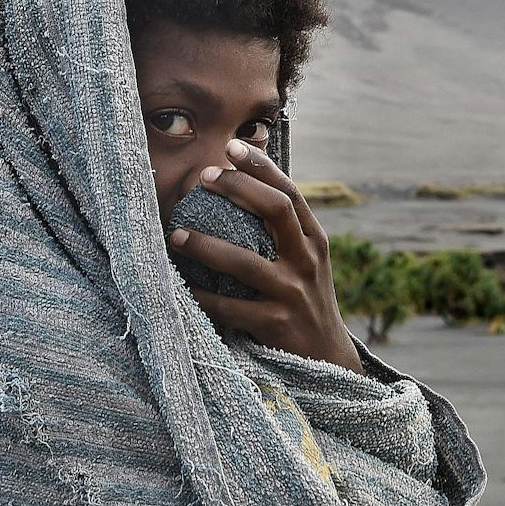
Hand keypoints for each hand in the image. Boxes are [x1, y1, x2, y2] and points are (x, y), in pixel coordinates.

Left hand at [171, 136, 363, 374]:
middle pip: (276, 211)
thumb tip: (238, 189)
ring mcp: (292, 294)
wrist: (328, 358)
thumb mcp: (306, 262)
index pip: (290, 193)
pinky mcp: (275, 325)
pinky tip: (179, 286)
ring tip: (176, 235)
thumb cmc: (303, 299)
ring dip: (206, 246)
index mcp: (314, 241)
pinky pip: (229, 308)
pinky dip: (201, 296)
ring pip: (245, 262)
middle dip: (238, 188)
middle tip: (204, 177)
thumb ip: (283, 231)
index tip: (231, 146)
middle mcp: (307, 262)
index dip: (261, 166)